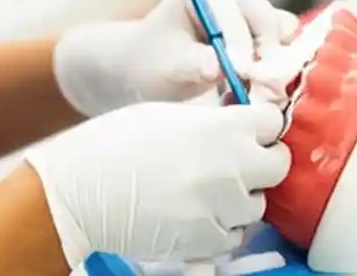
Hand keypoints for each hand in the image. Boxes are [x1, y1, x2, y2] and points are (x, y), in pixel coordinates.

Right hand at [24, 102, 289, 266]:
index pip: (271, 120)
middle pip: (278, 165)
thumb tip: (236, 127)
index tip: (248, 130)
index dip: (259, 125)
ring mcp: (220, 206)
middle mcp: (229, 166)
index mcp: (218, 126)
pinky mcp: (207, 241)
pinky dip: (220, 227)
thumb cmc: (112, 144)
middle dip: (261, 162)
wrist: (78, 190)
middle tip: (235, 163)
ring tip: (204, 191)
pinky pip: (233, 235)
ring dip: (239, 198)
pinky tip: (193, 214)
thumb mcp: (164, 114)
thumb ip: (208, 121)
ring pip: (257, 204)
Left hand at [53, 0, 298, 115]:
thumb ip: (195, 64)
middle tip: (257, 92)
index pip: (235, 16)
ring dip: (276, 66)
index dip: (240, 47)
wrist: (153, 70)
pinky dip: (279, 71)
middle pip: (269, 23)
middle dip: (265, 58)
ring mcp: (256, 11)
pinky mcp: (268, 34)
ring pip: (284, 37)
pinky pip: (289, 49)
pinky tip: (260, 92)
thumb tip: (220, 68)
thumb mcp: (169, 66)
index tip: (240, 76)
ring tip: (256, 93)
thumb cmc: (154, 63)